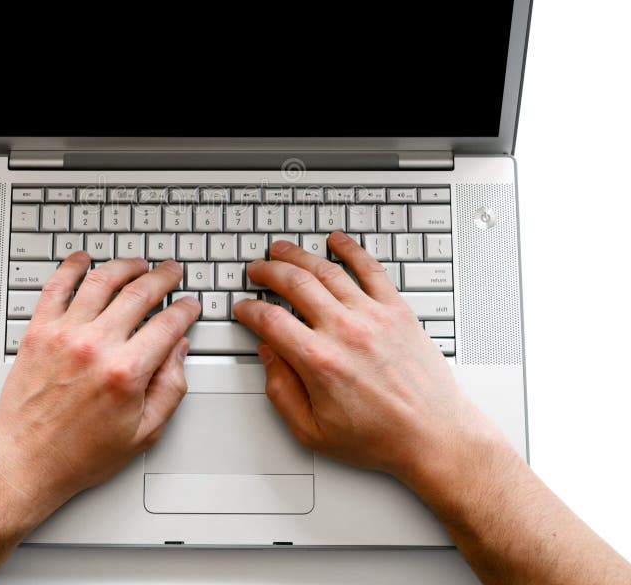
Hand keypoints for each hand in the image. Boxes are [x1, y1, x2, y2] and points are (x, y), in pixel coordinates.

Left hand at [0, 252, 199, 525]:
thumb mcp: (144, 433)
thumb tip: (179, 350)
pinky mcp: (38, 332)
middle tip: (171, 272)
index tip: (189, 304)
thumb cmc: (80, 453)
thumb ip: (170, 388)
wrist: (25, 461)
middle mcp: (96, 346)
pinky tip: (83, 259)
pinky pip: (56, 287)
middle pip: (139, 293)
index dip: (185, 309)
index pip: (168, 324)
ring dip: (125, 265)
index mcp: (126, 372)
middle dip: (163, 277)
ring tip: (138, 263)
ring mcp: (64, 334)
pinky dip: (71, 266)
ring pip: (102, 281)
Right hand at [233, 231, 505, 491]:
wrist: (434, 436)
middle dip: (267, 271)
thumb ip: (281, 391)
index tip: (243, 308)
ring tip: (282, 250)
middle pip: (293, 283)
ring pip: (326, 270)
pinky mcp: (397, 310)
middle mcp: (344, 330)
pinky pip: (370, 269)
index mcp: (319, 361)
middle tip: (256, 269)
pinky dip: (351, 250)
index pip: (269, 320)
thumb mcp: (313, 431)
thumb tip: (267, 354)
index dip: (249, 310)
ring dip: (298, 255)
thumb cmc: (379, 437)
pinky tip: (337, 241)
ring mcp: (372, 316)